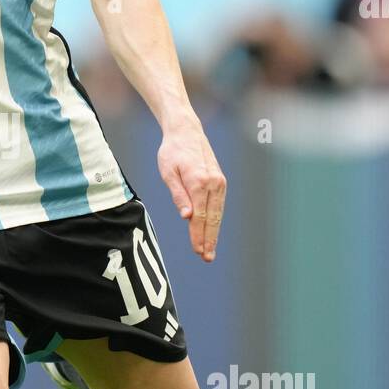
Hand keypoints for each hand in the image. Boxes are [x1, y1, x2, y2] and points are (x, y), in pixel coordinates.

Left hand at [157, 118, 226, 260]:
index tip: (197, 250)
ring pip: (218, 213)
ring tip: (210, 250)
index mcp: (199, 181)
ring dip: (214, 233)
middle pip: (212, 218)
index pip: (199, 216)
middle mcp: (214, 183)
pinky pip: (218, 206)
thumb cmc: (172, 151)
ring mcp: (219, 182)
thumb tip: (187, 217)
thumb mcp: (168, 172)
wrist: (186, 131)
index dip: (198, 235)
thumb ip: (178, 195)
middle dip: (209, 239)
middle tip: (206, 257)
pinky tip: (211, 232)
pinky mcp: (220, 182)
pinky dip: (216, 221)